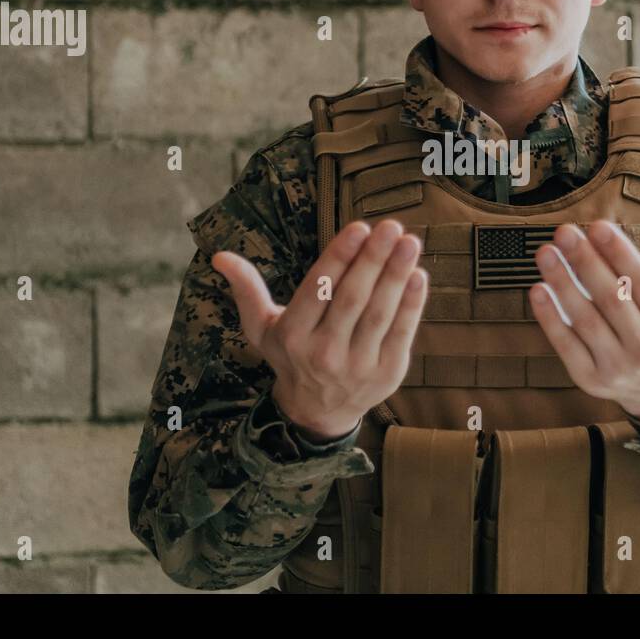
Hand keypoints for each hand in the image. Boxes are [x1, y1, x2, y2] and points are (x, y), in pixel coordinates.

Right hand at [210, 219, 428, 441]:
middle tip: (389, 226)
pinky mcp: (386, 374)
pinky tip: (418, 274)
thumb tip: (220, 256)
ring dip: (396, 275)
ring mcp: (357, 365)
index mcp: (293, 334)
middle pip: (352, 299)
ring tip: (408, 242)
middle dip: (373, 260)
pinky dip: (412, 304)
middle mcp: (324, 352)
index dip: (340, 257)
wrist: (316, 412)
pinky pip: (402, 334)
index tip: (360, 227)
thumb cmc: (290, 355)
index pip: (319, 289)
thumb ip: (247, 289)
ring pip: (379, 314)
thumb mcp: (262, 327)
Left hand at [528, 220, 639, 424]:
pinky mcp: (590, 379)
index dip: (620, 254)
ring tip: (546, 254)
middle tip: (565, 232)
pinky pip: (566, 345)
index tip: (598, 226)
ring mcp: (617, 366)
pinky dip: (549, 318)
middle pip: (611, 299)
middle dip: (585, 262)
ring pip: (585, 320)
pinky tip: (538, 290)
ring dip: (562, 284)